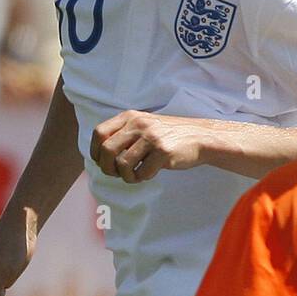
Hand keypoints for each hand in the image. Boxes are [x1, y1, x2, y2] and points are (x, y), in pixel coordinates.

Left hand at [91, 111, 205, 182]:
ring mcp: (151, 137)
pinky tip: (149, 174)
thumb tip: (101, 155)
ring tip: (135, 175)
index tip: (102, 161)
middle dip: (107, 167)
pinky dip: (142, 178)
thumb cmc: (170, 136)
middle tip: (116, 173)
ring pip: (122, 164)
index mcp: (131, 117)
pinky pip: (141, 172)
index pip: (99, 133)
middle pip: (106, 150)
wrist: (201, 137)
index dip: (95, 150)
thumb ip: (125, 134)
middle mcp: (139, 125)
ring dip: (125, 176)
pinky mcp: (163, 152)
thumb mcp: (145, 126)